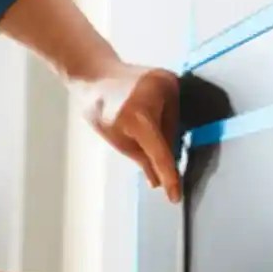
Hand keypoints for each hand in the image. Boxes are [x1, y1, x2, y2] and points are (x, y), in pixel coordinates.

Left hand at [77, 62, 181, 202]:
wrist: (96, 74)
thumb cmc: (101, 110)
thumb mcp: (117, 140)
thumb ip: (142, 161)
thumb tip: (159, 183)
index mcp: (136, 114)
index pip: (160, 152)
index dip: (169, 176)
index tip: (175, 196)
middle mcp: (155, 95)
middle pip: (170, 137)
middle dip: (161, 147)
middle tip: (139, 142)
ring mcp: (165, 83)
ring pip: (175, 124)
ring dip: (164, 133)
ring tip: (139, 122)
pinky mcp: (171, 79)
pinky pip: (176, 109)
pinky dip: (166, 118)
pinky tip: (150, 113)